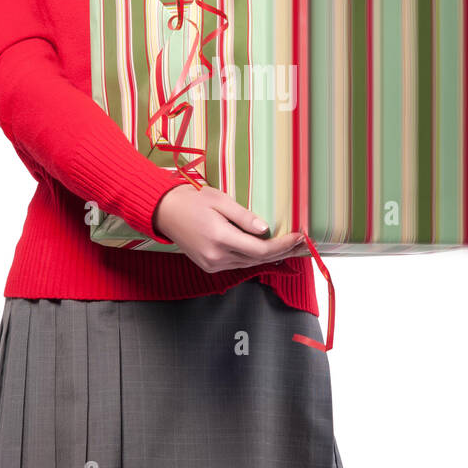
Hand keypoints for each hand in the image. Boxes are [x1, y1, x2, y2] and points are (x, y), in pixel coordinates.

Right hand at [153, 183, 306, 273]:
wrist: (165, 212)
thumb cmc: (192, 201)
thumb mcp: (220, 201)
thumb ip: (244, 217)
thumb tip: (266, 229)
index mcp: (219, 238)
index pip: (260, 250)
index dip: (283, 245)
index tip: (298, 236)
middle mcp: (216, 257)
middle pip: (258, 260)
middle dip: (282, 251)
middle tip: (301, 242)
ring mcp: (212, 264)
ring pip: (249, 264)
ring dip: (269, 256)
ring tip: (289, 246)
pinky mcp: (210, 266)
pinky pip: (238, 264)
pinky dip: (253, 258)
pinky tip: (266, 250)